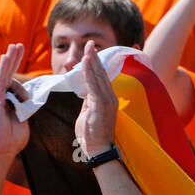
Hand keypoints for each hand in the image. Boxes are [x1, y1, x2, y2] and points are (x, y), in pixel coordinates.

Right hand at [0, 44, 28, 160]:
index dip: (17, 68)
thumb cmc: (13, 138)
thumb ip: (27, 107)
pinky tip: (5, 58)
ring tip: (15, 46)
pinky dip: (2, 68)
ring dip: (9, 59)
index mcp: (10, 101)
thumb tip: (31, 99)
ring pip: (3, 74)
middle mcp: (2, 97)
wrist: (3, 149)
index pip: (14, 81)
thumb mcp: (24, 119)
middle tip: (19, 45)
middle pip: (9, 74)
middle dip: (15, 59)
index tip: (22, 56)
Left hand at [75, 41, 117, 158]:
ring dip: (92, 62)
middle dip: (94, 58)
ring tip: (87, 48)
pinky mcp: (102, 106)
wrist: (98, 151)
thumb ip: (87, 101)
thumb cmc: (92, 136)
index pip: (101, 78)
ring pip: (98, 77)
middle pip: (101, 74)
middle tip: (89, 44)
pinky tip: (86, 62)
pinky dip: (89, 72)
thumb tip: (84, 91)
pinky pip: (94, 85)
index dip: (95, 64)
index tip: (90, 52)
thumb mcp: (88, 114)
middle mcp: (110, 98)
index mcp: (107, 99)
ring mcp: (107, 101)